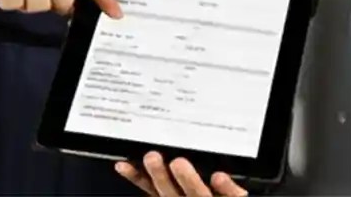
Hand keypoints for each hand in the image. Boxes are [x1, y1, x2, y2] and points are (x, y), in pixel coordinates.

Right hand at [115, 152, 246, 195]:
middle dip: (160, 177)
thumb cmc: (206, 194)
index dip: (138, 178)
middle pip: (171, 194)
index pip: (154, 190)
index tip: (124, 164)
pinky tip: (219, 176)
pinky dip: (226, 188)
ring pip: (198, 196)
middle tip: (152, 157)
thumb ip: (169, 182)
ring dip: (187, 180)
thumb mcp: (183, 192)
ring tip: (179, 163)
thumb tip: (142, 159)